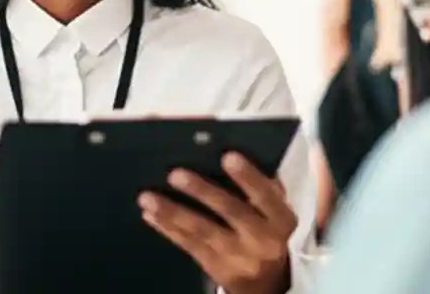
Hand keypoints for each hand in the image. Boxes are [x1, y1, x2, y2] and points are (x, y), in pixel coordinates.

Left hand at [139, 153, 295, 293]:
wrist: (267, 281)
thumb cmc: (266, 227)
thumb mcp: (275, 209)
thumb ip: (262, 185)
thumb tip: (230, 147)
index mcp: (281, 218)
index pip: (266, 195)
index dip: (248, 177)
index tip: (227, 156)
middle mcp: (262, 239)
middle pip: (231, 212)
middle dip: (202, 191)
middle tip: (175, 173)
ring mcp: (238, 256)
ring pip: (203, 231)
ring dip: (173, 212)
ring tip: (149, 197)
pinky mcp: (216, 268)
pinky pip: (189, 246)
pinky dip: (168, 229)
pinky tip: (151, 214)